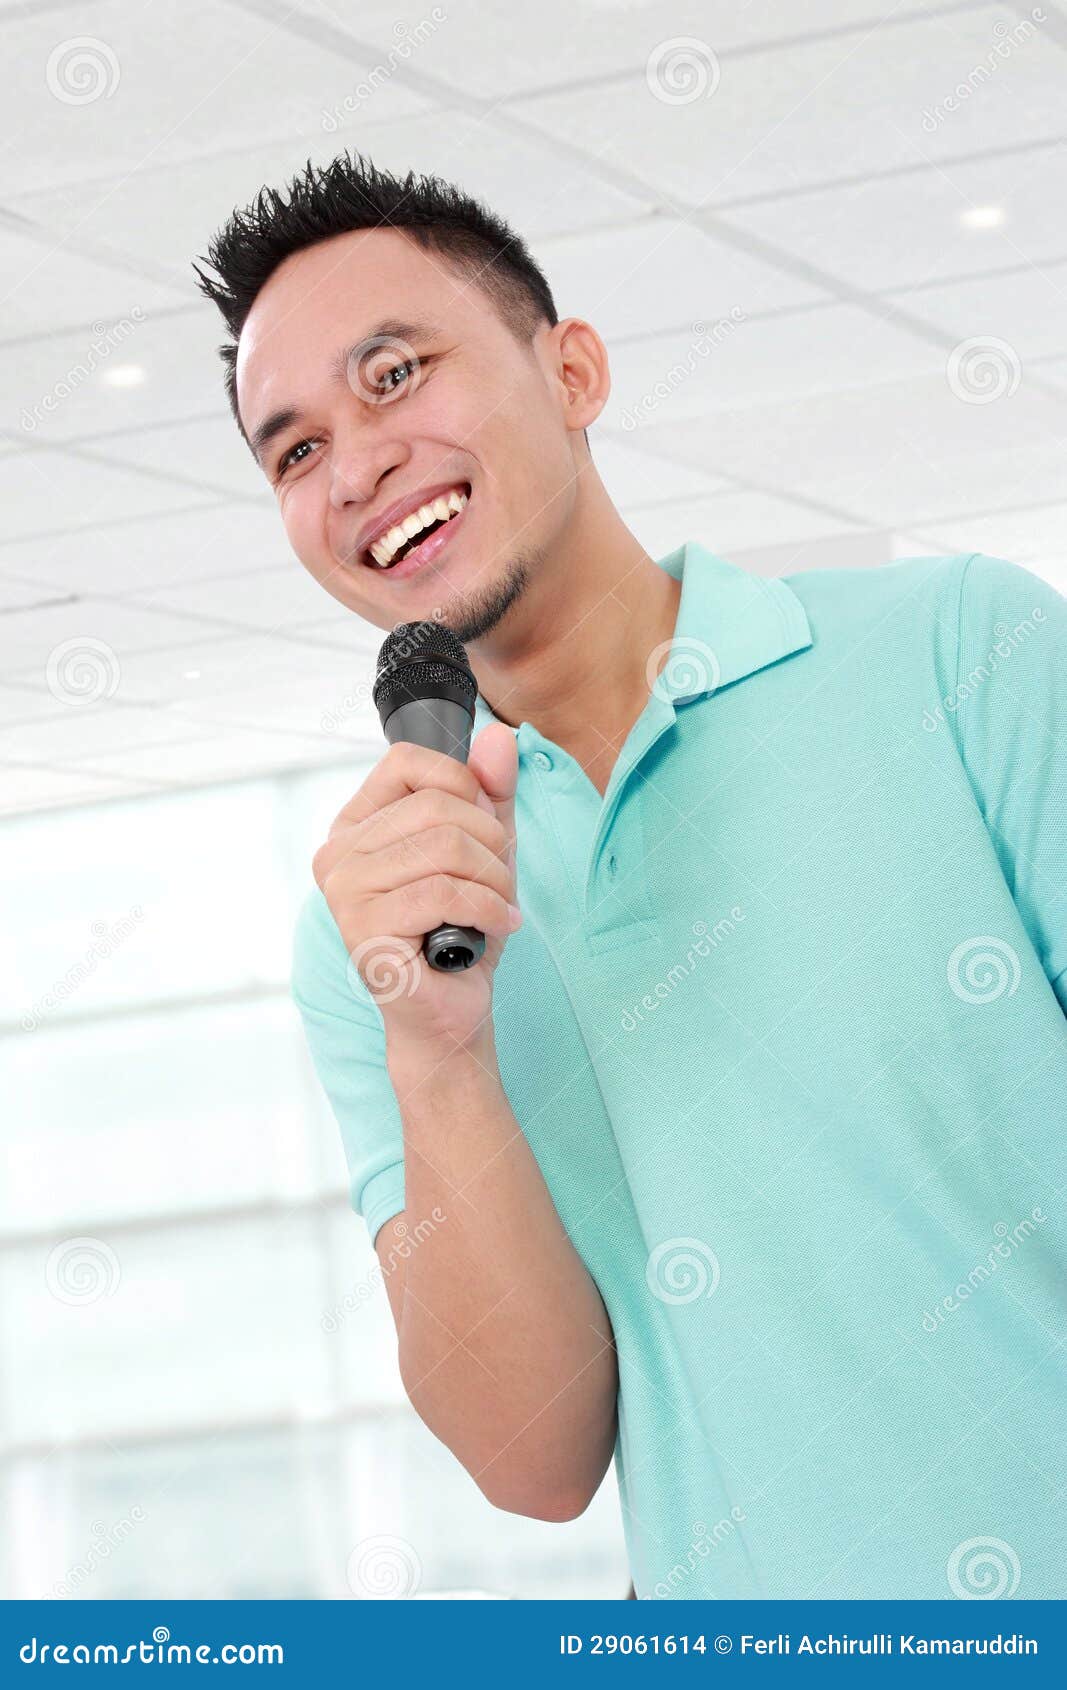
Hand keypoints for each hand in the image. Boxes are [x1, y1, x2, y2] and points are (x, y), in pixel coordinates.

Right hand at [311, 723, 519, 1057]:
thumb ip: (490, 793)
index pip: (407, 762)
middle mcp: (337, 854)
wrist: (451, 1012)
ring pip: (444, 847)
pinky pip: (443, 891)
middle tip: (502, 881)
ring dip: (494, 879)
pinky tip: (495, 927)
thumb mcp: (485, 850)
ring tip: (498, 907)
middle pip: (435, 806)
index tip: (484, 829)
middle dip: (491, 843)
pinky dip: (487, 907)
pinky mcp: (362, 930)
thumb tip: (497, 736)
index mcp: (356, 826)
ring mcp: (343, 893)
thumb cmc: (461, 930)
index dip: (463, 786)